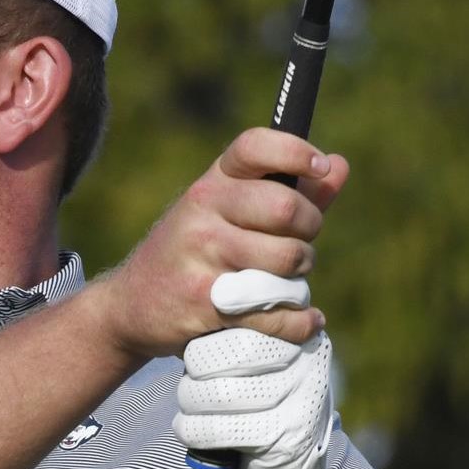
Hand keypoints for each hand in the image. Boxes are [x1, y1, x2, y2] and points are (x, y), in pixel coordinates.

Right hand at [94, 128, 348, 358]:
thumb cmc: (192, 254)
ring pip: (288, 261)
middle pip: (288, 209)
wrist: (131, 306)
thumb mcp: (226, 214)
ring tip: (284, 286)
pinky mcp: (204, 302)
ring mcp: (201, 255)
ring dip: (299, 281)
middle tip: (298, 248)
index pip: (255, 146)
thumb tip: (338, 166)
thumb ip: (287, 192)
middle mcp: (203, 210)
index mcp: (211, 183)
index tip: (320, 168)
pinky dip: (299, 322)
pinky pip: (277, 312)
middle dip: (308, 233)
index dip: (296, 152)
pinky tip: (301, 320)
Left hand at [173, 328, 333, 468]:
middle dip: (195, 371)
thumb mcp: (249, 366)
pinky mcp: (287, 440)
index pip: (243, 317)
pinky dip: (194, 431)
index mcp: (300, 334)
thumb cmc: (251, 413)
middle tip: (190, 385)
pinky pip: (221, 428)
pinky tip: (195, 432)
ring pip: (219, 392)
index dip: (208, 335)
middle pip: (229, 351)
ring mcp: (303, 402)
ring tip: (191, 411)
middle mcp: (309, 363)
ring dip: (190, 404)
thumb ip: (234, 333)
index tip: (191, 354)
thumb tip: (207, 294)